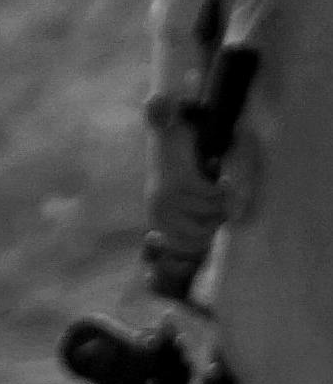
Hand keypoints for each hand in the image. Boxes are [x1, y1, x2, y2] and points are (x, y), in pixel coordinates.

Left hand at [152, 111, 237, 291]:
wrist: (167, 136)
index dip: (208, 240)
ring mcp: (168, 198)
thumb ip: (198, 217)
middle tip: (222, 203)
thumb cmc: (181, 169)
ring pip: (211, 213)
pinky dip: (223, 188)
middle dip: (218, 222)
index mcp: (159, 219)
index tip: (217, 222)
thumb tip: (218, 236)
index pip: (187, 247)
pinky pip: (212, 197)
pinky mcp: (180, 183)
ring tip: (220, 186)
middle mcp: (160, 212)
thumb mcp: (186, 199)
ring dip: (223, 200)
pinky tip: (223, 179)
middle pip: (202, 235)